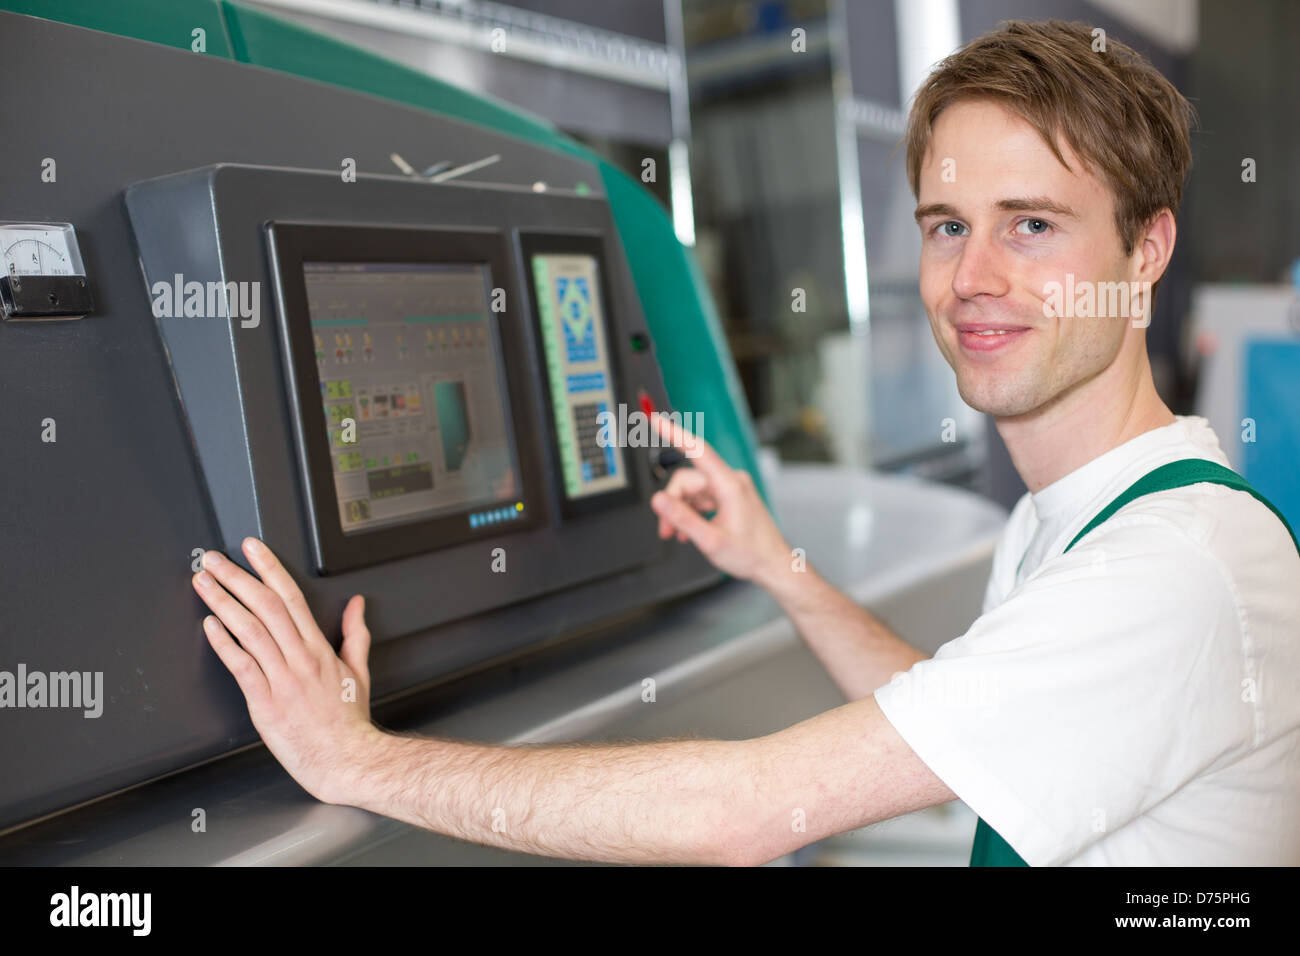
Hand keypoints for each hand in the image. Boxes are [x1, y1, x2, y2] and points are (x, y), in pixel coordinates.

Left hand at [191, 537, 382, 805]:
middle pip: (265, 605)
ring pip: (250, 630)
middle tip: (213, 560)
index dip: (269, 567)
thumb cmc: (348, 720)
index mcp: (319, 647)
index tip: (251, 549)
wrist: (346, 757)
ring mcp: (282, 679)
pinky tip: (210, 625)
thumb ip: (355, 633)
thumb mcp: (359, 670)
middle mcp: (300, 658)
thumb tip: (356, 605)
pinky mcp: (265, 702)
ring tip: (203, 584)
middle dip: (237, 577)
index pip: (291, 596)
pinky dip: (224, 643)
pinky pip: (242, 666)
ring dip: (223, 602)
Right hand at [649, 412, 791, 586]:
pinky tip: (689, 531)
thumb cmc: (751, 554)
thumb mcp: (710, 540)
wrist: (774, 565)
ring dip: (681, 511)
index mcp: (729, 485)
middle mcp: (731, 481)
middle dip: (672, 503)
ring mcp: (732, 488)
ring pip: (693, 490)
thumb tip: (659, 500)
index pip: (697, 450)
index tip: (656, 420)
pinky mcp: (731, 497)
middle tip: (665, 529)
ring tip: (677, 535)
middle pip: (688, 480)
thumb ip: (682, 519)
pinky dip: (692, 511)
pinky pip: (703, 497)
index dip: (674, 433)